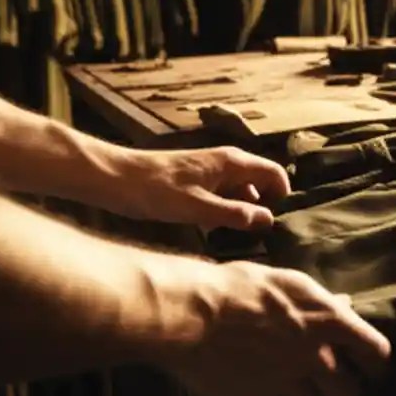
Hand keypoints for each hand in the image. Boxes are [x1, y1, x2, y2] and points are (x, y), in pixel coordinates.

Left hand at [119, 147, 290, 230]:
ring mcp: (210, 168)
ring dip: (241, 208)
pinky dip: (224, 207)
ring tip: (231, 234)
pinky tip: (209, 227)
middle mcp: (226, 161)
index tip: (274, 222)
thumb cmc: (155, 192)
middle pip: (260, 180)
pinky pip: (222, 191)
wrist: (114, 178)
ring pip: (240, 187)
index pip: (274, 172)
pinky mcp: (195, 178)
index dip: (282, 195)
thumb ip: (235, 214)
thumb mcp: (198, 209)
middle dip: (263, 205)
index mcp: (232, 162)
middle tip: (254, 234)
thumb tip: (268, 220)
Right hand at [157, 261, 390, 395]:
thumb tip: (346, 305)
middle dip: (348, 392)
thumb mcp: (290, 283)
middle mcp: (315, 356)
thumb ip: (321, 301)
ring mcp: (286, 382)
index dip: (377, 361)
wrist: (195, 311)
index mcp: (329, 322)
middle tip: (342, 391)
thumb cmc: (241, 286)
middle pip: (349, 390)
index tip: (373, 367)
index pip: (375, 350)